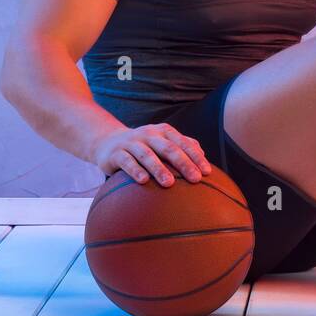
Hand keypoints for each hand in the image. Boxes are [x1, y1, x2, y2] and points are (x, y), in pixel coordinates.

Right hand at [92, 123, 211, 186]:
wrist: (108, 142)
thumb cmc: (144, 146)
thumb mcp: (162, 142)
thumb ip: (182, 145)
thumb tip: (203, 155)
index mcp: (163, 132)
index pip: (183, 143)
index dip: (195, 157)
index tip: (206, 173)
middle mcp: (148, 135)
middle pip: (168, 148)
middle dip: (183, 163)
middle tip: (195, 179)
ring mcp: (131, 143)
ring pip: (147, 155)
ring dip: (159, 168)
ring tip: (170, 183)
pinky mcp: (116, 153)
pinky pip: (127, 162)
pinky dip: (135, 170)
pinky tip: (143, 181)